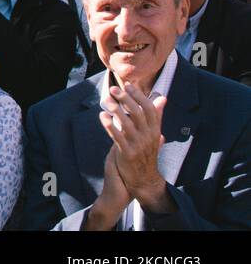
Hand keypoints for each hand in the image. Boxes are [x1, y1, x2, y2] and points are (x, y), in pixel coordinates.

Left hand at [100, 83, 170, 212]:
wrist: (143, 179)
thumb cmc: (145, 152)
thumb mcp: (153, 134)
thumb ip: (156, 116)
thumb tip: (162, 97)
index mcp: (155, 130)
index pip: (149, 109)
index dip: (139, 95)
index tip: (128, 85)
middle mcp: (148, 136)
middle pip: (138, 113)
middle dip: (125, 99)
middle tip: (113, 89)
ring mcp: (138, 145)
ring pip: (127, 123)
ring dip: (115, 109)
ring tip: (106, 100)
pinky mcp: (127, 153)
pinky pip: (117, 137)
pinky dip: (109, 125)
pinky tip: (102, 116)